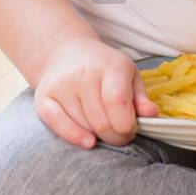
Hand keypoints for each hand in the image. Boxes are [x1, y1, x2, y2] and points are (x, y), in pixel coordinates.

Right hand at [34, 37, 158, 148]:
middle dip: (116, 137)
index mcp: (110, 66)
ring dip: (98, 136)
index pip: (118, 104)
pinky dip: (75, 138)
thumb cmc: (104, 68)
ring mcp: (62, 86)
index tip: (131, 130)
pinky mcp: (44, 98)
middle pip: (102, 122)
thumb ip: (141, 98)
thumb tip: (151, 116)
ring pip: (85, 127)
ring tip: (103, 127)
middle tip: (119, 134)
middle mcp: (84, 74)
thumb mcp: (128, 75)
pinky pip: (59, 125)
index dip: (128, 125)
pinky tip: (88, 142)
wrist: (66, 53)